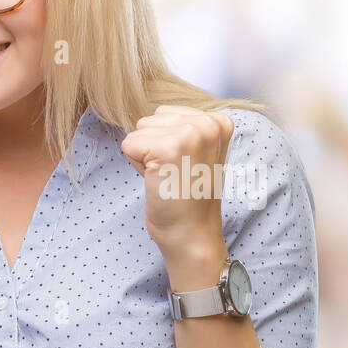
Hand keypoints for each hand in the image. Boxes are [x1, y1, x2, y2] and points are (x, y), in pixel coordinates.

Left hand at [120, 104, 233, 257]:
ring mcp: (190, 134)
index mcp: (219, 121)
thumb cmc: (189, 197)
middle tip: (175, 174)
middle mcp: (209, 123)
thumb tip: (154, 113)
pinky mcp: (167, 148)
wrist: (191, 234)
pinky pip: (129, 144)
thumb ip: (184, 127)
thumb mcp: (198, 152)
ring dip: (146, 156)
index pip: (168, 114)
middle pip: (152, 119)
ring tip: (168, 177)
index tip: (185, 166)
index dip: (167, 141)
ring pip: (140, 130)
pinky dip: (137, 166)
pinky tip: (159, 181)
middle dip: (154, 146)